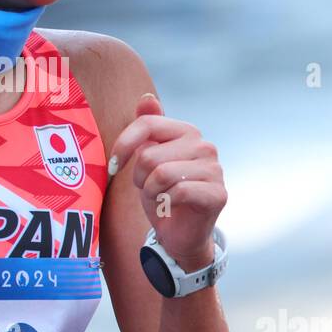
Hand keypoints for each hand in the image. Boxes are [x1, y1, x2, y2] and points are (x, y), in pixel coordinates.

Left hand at [108, 92, 227, 271]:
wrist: (180, 234)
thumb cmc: (161, 194)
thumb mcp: (148, 159)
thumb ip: (149, 127)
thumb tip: (147, 97)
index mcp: (186, 132)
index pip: (147, 124)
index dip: (123, 145)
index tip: (113, 165)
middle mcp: (204, 145)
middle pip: (149, 155)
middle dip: (139, 178)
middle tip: (150, 190)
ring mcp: (214, 169)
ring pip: (161, 174)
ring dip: (151, 193)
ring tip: (160, 198)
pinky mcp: (217, 193)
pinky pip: (177, 192)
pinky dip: (165, 204)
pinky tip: (170, 208)